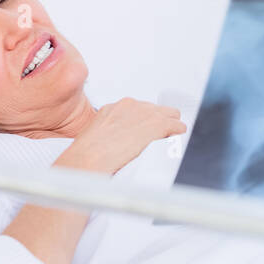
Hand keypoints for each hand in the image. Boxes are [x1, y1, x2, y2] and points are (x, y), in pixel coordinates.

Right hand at [55, 97, 185, 175]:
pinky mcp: (158, 124)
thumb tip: (117, 140)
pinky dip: (177, 135)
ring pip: (171, 115)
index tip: (144, 133)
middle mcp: (132, 105)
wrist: (88, 159)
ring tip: (165, 143)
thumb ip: (110, 132)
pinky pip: (177, 126)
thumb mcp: (95, 135)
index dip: (145, 123)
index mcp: (115, 107)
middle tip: (158, 139)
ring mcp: (146, 113)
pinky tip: (173, 145)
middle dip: (160, 123)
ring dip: (170, 128)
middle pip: (158, 109)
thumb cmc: (86, 154)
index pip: (140, 110)